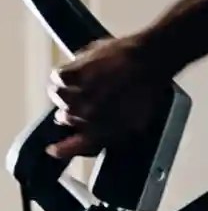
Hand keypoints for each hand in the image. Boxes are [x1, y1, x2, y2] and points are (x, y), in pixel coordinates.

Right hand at [45, 35, 171, 158]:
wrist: (149, 61)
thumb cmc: (147, 90)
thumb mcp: (134, 122)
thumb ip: (111, 133)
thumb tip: (90, 138)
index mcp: (105, 131)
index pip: (76, 147)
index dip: (63, 150)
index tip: (54, 150)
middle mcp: (89, 117)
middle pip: (65, 119)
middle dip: (72, 112)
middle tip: (84, 100)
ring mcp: (79, 95)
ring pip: (58, 97)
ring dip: (66, 92)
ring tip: (79, 84)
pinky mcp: (73, 74)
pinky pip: (57, 78)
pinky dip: (64, 75)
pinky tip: (76, 72)